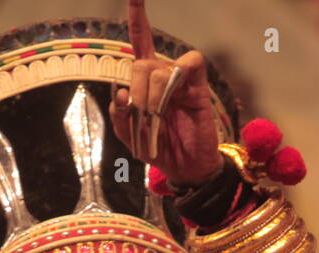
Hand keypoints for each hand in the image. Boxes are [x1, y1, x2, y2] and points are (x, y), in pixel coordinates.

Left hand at [109, 0, 222, 187]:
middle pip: (142, 63)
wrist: (185, 169)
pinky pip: (189, 63)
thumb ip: (119, 116)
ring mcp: (181, 80)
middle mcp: (163, 75)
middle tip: (141, 117)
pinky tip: (172, 101)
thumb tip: (120, 92)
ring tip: (156, 120)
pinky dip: (174, 82)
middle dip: (136, 92)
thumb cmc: (159, 149)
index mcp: (145, 81)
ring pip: (159, 69)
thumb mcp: (128, 136)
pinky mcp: (198, 87)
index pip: (141, 41)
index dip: (138, 17)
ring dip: (151, 97)